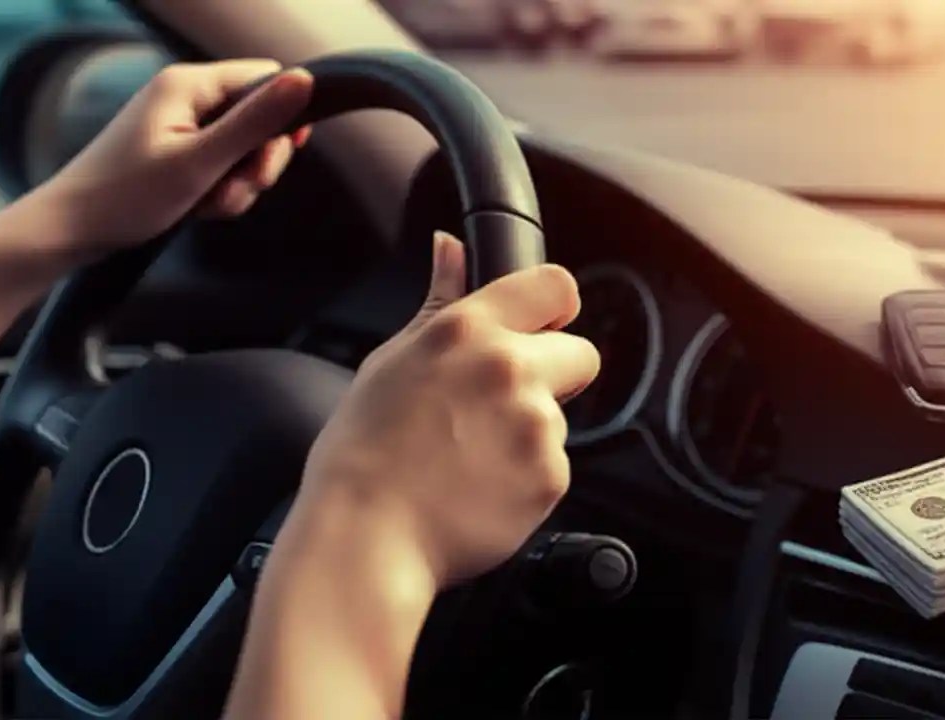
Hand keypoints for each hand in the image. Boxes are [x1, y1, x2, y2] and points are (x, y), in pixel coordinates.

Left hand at [42, 59, 313, 261]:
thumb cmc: (126, 196)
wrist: (73, 230)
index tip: (266, 160)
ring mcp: (185, 125)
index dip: (282, 120)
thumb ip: (255, 122)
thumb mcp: (200, 161)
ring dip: (239, 186)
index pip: (267, 79)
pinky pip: (226, 168)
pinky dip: (222, 192)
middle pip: (262, 120)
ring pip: (247, 151)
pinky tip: (199, 207)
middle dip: (258, 164)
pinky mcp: (182, 151)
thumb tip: (304, 81)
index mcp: (189, 84)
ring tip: (206, 204)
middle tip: (231, 189)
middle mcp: (188, 97)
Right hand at [291, 233, 600, 586]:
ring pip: (560, 417)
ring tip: (470, 458)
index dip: (553, 308)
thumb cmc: (363, 455)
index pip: (554, 286)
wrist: (366, 539)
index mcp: (467, 330)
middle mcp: (509, 369)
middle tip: (498, 407)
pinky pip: (554, 466)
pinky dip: (526, 478)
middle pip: (581, 353)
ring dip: (530, 433)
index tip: (543, 327)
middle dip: (553, 375)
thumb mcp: (391, 361)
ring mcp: (536, 424)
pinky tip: (479, 488)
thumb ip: (438, 300)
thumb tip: (450, 249)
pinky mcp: (551, 476)